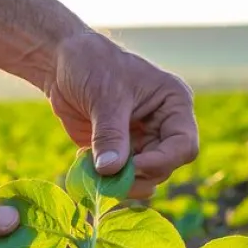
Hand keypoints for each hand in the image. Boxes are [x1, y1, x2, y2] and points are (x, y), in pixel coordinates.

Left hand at [43, 32, 199, 197]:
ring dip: (121, 183)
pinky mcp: (119, 151)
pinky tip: (85, 165)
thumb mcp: (104, 97)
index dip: (162, 161)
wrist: (62, 63)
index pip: (184, 145)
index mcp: (173, 104)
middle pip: (165, 167)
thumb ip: (110, 134)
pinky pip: (120, 176)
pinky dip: (105, 180)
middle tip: (107, 177)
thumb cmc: (92, 65)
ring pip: (144, 178)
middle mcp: (163, 126)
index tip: (132, 165)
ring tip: (94, 172)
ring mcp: (142, 140)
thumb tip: (111, 170)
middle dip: (138, 176)